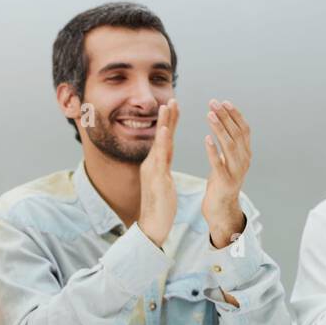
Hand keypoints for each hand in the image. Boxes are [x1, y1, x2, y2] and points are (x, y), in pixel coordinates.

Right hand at [137, 99, 178, 247]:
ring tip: (167, 107)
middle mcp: (151, 164)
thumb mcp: (162, 183)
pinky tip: (165, 131)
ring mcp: (152, 170)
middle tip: (172, 98)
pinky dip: (162, 143)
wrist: (152, 225)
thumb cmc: (159, 206)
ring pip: (159, 143)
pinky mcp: (155, 178)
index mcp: (156, 165)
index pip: (164, 139)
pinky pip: (160, 157)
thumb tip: (163, 158)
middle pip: (161, 136)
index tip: (174, 106)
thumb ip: (162, 169)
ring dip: (164, 123)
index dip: (169, 122)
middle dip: (166, 117)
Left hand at [202, 100, 249, 248]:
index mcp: (245, 154)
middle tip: (213, 102)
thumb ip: (229, 146)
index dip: (235, 115)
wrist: (221, 209)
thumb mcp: (228, 161)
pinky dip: (213, 151)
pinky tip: (206, 139)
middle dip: (226, 116)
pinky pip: (219, 164)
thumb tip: (226, 126)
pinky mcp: (226, 181)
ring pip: (230, 146)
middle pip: (237, 133)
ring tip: (209, 115)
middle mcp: (245, 160)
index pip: (243, 129)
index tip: (224, 102)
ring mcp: (237, 171)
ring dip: (220, 129)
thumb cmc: (221, 183)